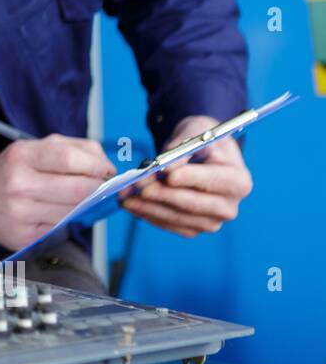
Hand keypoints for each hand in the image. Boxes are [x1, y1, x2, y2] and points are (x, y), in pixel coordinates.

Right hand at [0, 134, 116, 251]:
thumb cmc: (11, 171)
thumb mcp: (32, 148)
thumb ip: (73, 149)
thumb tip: (107, 168)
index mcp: (22, 156)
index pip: (69, 159)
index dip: (96, 165)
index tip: (106, 170)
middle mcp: (19, 185)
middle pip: (78, 190)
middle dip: (99, 188)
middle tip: (103, 187)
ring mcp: (22, 214)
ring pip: (76, 212)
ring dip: (89, 206)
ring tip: (84, 199)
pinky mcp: (26, 237)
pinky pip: (64, 229)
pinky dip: (72, 221)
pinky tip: (64, 212)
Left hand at [120, 115, 251, 236]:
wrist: (202, 154)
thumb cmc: (201, 141)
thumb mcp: (195, 135)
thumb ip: (182, 149)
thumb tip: (165, 165)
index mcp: (239, 180)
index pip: (214, 181)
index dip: (190, 179)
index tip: (168, 175)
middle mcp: (229, 206)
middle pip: (192, 203)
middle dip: (161, 194)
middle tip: (137, 185)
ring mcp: (212, 221)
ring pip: (176, 216)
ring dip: (147, 207)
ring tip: (124, 195)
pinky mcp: (193, 228)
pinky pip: (168, 224)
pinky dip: (147, 214)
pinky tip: (130, 204)